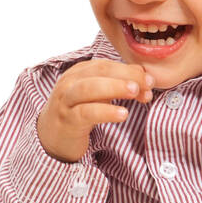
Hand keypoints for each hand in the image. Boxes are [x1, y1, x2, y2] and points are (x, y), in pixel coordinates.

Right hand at [36, 60, 153, 162]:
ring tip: (135, 92)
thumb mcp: (97, 96)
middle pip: (100, 71)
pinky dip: (106, 112)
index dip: (130, 70)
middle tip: (147, 84)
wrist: (51, 138)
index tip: (150, 80)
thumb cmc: (78, 113)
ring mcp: (66, 101)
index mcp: (79, 72)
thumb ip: (116, 85)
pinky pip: (86, 113)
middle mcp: (70, 82)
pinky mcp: (67, 120)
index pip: (107, 64)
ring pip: (89, 88)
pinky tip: (123, 114)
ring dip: (114, 87)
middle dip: (126, 76)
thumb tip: (145, 79)